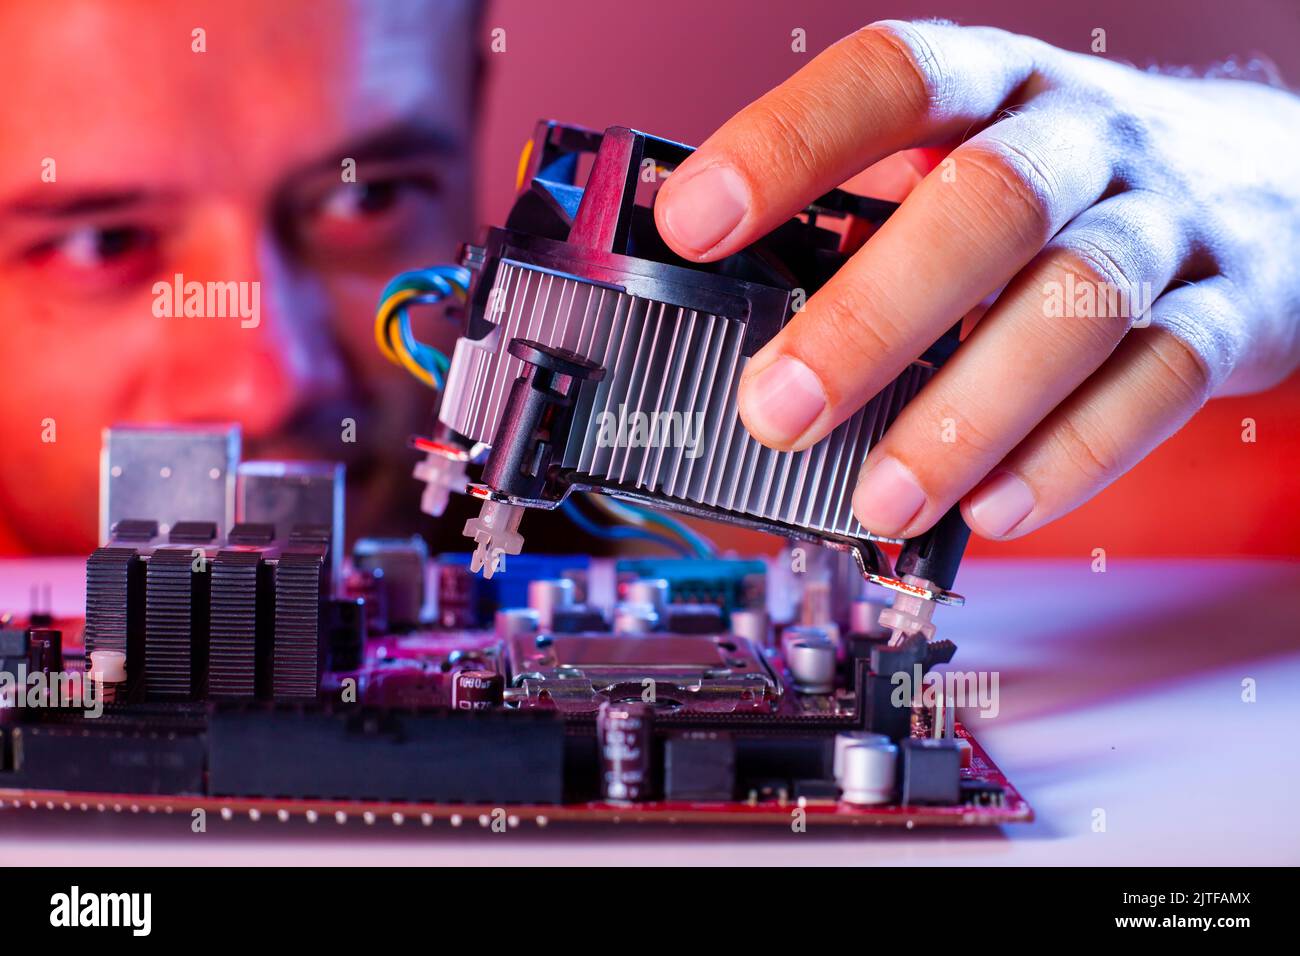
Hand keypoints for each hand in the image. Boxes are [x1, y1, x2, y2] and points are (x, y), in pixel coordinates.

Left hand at [654, 20, 1299, 540]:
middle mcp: (1083, 139)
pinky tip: (994, 509)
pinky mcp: (1223, 311)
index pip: (889, 80)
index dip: (789, 144)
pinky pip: (1157, 384)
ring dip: (966, 415)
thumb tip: (727, 304)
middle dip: (870, 317)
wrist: (1262, 180)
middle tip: (776, 409)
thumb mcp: (962, 157)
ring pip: (1077, 305)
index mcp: (993, 86)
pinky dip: (1071, 456)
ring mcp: (1163, 222)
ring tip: (880, 500)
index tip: (692, 223)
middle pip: (988, 206)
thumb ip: (863, 213)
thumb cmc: (1061, 184)